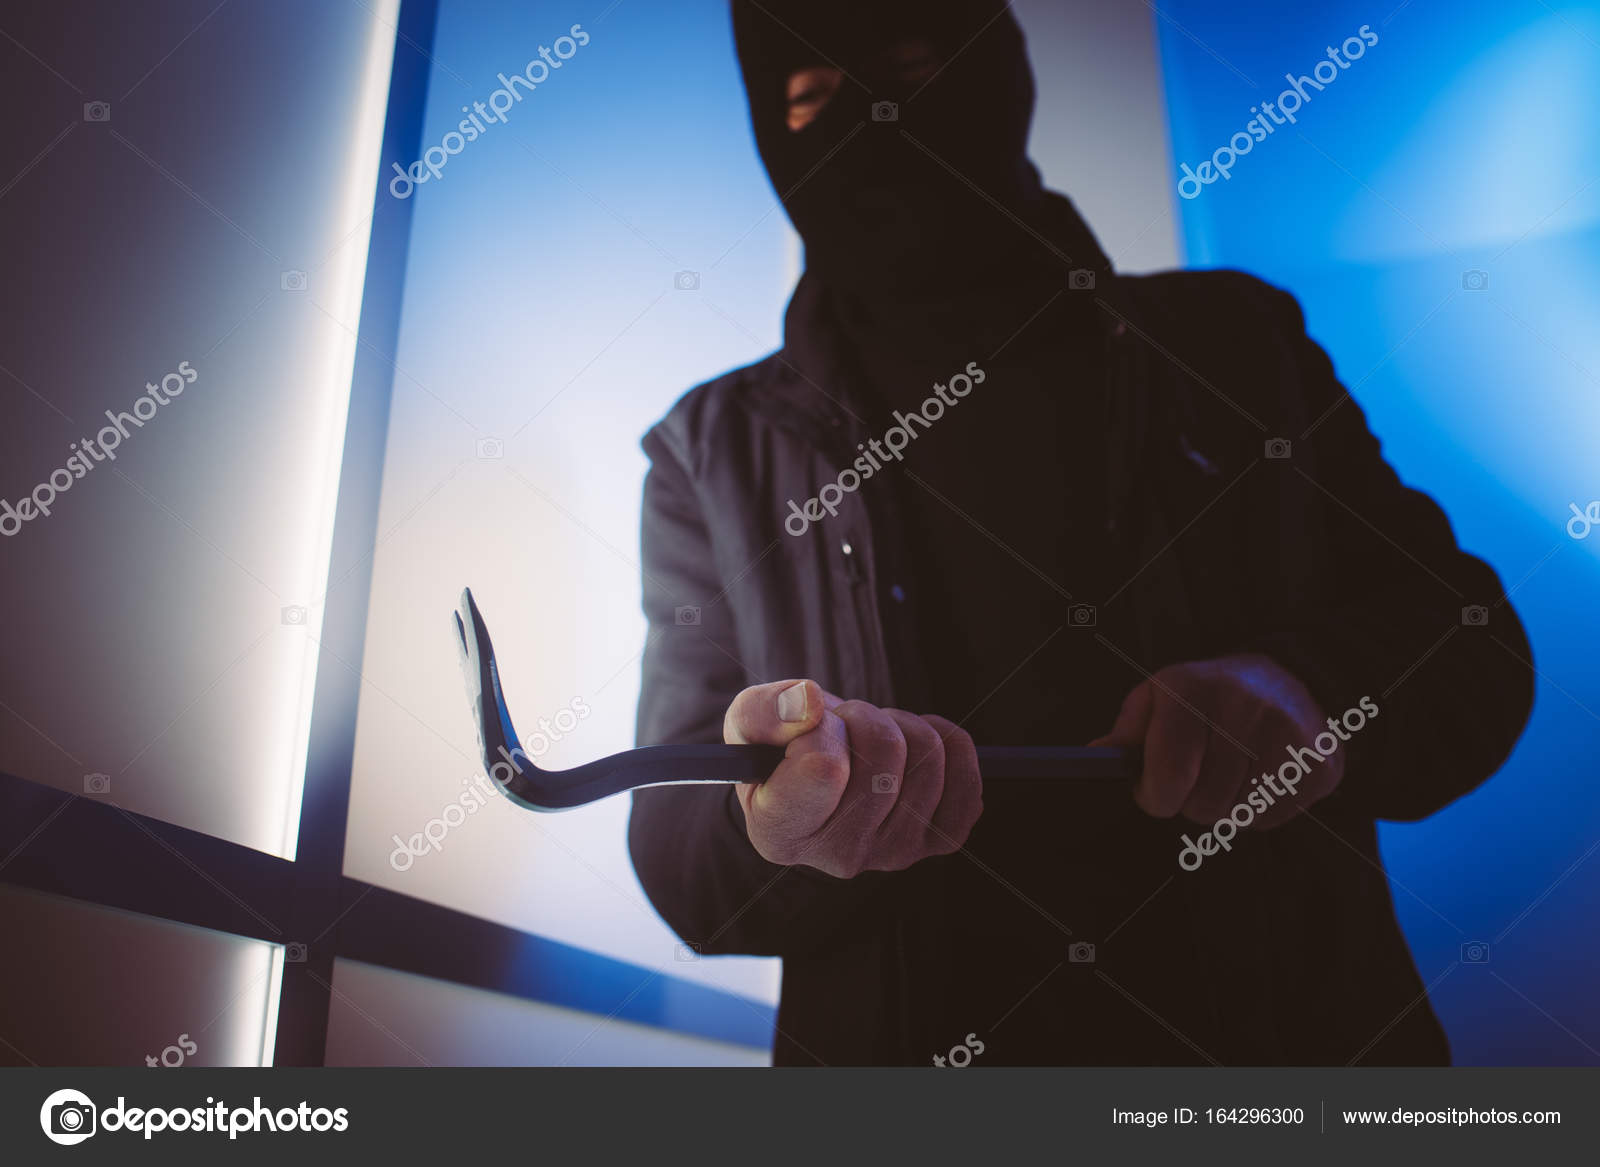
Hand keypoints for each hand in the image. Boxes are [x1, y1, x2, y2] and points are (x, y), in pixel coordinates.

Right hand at [723, 679, 982, 876]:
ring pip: (928, 756)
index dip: (822, 728)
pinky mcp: (938, 840)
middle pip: (885, 752)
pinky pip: (967, 778)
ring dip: (901, 725)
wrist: (819, 769)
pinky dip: (946, 743)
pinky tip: (912, 748)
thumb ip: (765, 710)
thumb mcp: (751, 719)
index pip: (823, 771)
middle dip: (864, 716)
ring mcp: (895, 853)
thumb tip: (809, 703)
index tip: (808, 726)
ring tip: (871, 738)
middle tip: (842, 726)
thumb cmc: (780, 745)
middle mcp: (840, 857)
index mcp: (782, 832)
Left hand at [1089, 654, 1343, 828]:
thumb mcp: (1159, 697)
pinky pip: (1271, 819)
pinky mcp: (1318, 765)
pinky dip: (1257, 810)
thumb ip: (1128, 730)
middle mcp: (1244, 708)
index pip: (1170, 774)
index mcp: (1193, 690)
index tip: (1153, 791)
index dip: (1154, 796)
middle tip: (1197, 777)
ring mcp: (1288, 737)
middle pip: (1202, 805)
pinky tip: (1259, 777)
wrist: (1292, 677)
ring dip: (1224, 808)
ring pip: (1236, 817)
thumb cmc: (1209, 695)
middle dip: (1189, 802)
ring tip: (1229, 773)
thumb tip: (1097, 755)